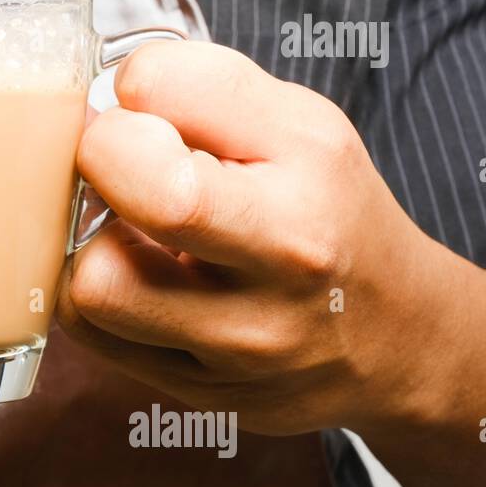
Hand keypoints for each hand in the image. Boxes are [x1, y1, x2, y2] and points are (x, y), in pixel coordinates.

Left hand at [57, 41, 457, 436]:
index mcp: (305, 181)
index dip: (120, 107)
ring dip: (89, 248)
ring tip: (127, 231)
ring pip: (94, 290)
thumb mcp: (294, 124)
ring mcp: (241, 348)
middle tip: (116, 172)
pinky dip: (95, 297)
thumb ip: (198, 90)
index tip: (135, 117)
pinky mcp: (202, 396)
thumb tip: (103, 100)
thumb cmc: (328, 210)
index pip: (157, 114)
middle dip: (97, 177)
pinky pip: (93, 337)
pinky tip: (135, 275)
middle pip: (135, 220)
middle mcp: (282, 269)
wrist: (396, 338)